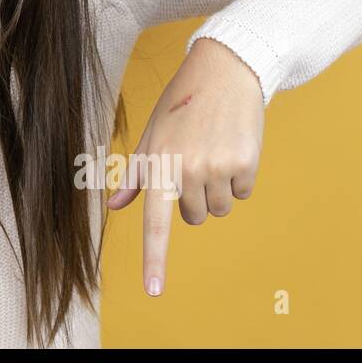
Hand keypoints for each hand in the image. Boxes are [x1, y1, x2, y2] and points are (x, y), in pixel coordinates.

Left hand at [106, 37, 264, 296]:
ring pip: (219, 208)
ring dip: (218, 190)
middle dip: (193, 198)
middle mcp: (186, 169)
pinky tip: (233, 147)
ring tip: (213, 152)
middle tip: (193, 161)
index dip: (154, 259)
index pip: (155, 222)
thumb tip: (116, 206)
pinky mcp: (245, 162)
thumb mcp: (151, 135)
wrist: (224, 71)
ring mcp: (217, 167)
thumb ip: (136, 174)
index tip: (154, 290)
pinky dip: (240, 178)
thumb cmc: (180, 105)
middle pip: (193, 217)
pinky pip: (243, 193)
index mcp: (157, 164)